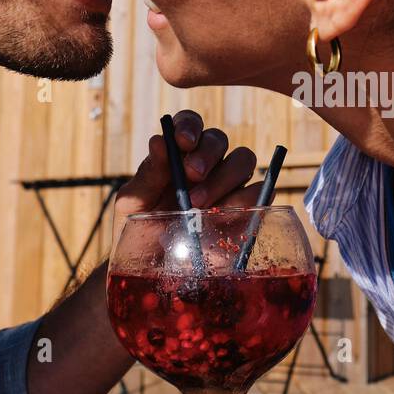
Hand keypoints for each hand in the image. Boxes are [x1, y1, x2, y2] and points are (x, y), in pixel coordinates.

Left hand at [112, 110, 258, 243]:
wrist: (152, 269)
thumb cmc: (139, 230)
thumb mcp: (134, 204)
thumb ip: (148, 175)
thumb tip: (158, 141)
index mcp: (178, 153)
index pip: (191, 123)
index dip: (190, 126)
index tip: (181, 141)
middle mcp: (208, 163)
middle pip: (219, 139)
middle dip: (207, 153)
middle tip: (191, 174)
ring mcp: (230, 185)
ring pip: (244, 160)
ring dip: (225, 176)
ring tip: (198, 203)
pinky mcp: (247, 209)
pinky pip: (260, 192)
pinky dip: (248, 197)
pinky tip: (224, 213)